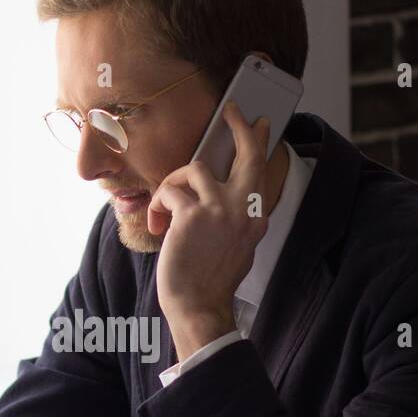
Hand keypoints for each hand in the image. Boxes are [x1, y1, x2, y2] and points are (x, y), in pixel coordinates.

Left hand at [147, 100, 270, 360]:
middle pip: (248, 154)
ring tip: (165, 210)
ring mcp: (220, 210)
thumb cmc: (209, 281)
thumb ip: (235, 219)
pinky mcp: (193, 215)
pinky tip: (157, 226)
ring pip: (195, 168)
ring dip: (173, 184)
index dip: (257, 144)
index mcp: (256, 218)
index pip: (260, 172)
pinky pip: (170, 192)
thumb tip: (218, 195)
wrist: (197, 306)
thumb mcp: (237, 247)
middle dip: (240, 127)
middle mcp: (244, 209)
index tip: (258, 124)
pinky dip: (158, 206)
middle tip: (232, 110)